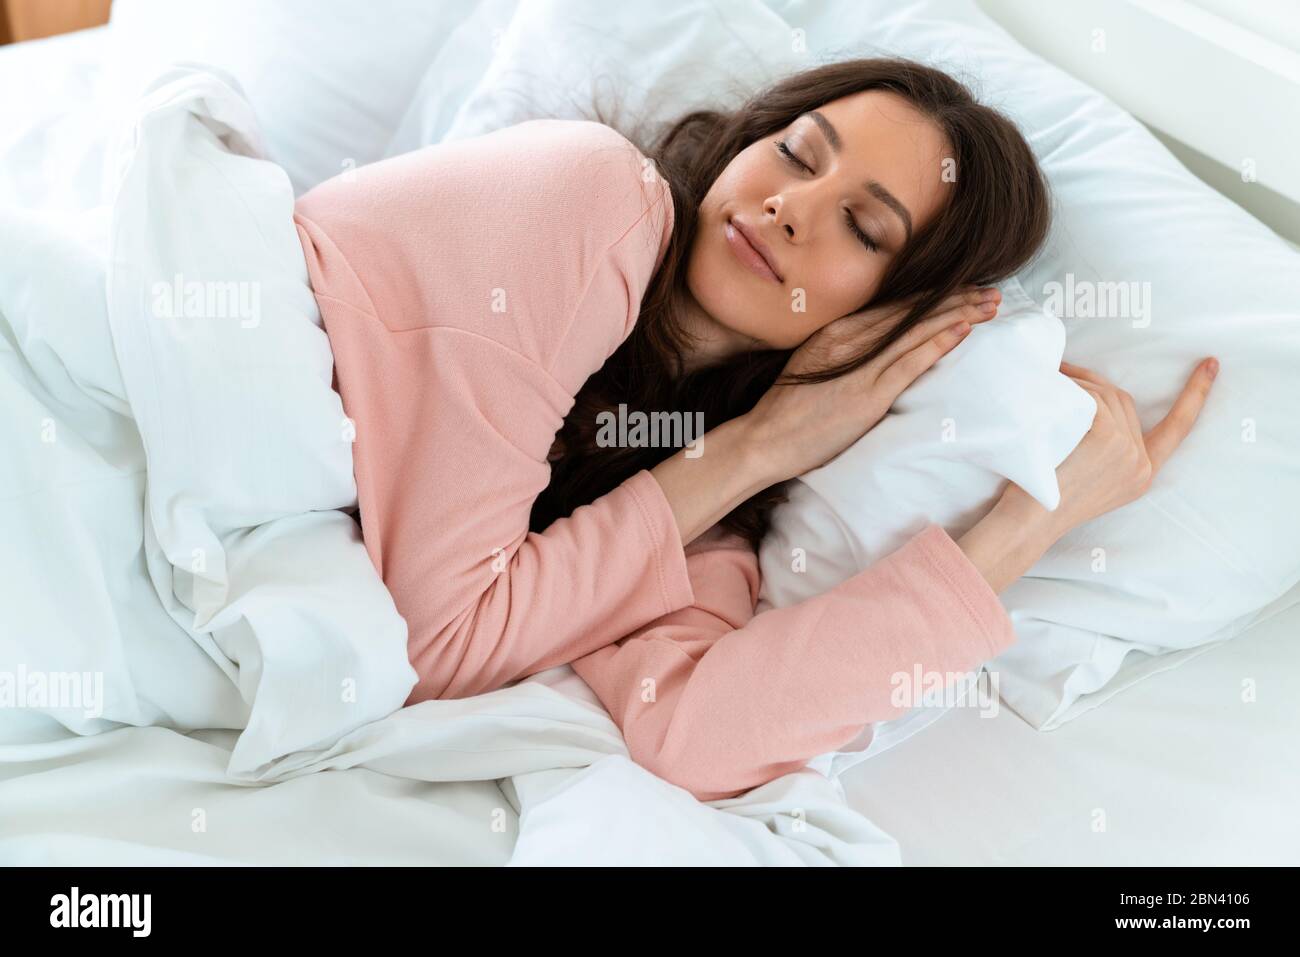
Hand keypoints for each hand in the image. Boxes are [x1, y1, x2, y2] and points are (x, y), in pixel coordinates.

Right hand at [741, 286, 1001, 481]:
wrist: (764, 440)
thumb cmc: (786, 414)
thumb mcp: (814, 370)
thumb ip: (843, 357)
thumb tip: (872, 355)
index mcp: (837, 332)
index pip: (896, 308)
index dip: (933, 298)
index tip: (963, 291)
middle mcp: (850, 340)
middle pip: (912, 312)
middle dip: (956, 300)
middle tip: (991, 292)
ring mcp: (860, 366)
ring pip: (918, 331)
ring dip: (959, 315)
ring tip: (991, 305)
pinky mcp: (868, 393)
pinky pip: (911, 362)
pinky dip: (939, 342)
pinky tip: (965, 329)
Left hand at [958, 356, 1218, 592]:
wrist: (1030, 522)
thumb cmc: (1044, 499)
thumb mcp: (1090, 478)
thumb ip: (1107, 448)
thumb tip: (1096, 401)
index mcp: (1141, 474)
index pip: (1178, 428)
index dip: (1196, 394)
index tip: (1211, 365)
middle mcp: (1140, 464)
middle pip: (1123, 401)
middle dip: (1091, 383)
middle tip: (1061, 372)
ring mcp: (1127, 450)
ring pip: (1105, 395)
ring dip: (1075, 383)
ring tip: (1046, 384)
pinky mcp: (1108, 438)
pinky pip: (1091, 399)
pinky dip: (1070, 391)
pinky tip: (1050, 393)